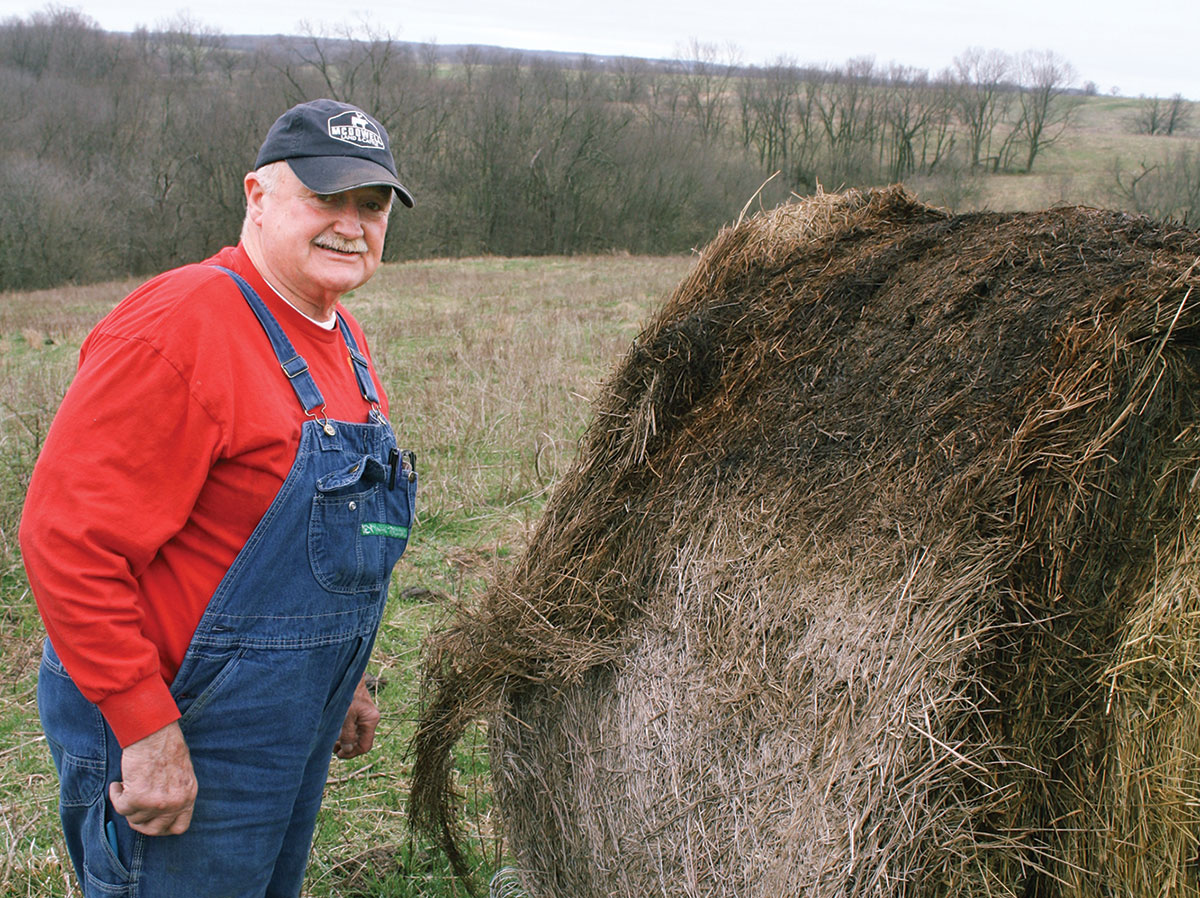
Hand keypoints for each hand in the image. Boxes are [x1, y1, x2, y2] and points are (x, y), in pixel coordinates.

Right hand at [109, 721, 196, 835]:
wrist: (154, 732)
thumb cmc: (166, 747)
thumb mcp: (181, 773)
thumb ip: (175, 793)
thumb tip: (160, 812)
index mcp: (189, 796)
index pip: (179, 827)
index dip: (162, 827)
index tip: (150, 820)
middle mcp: (175, 803)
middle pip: (154, 830)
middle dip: (140, 820)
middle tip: (133, 805)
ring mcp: (157, 802)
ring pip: (134, 818)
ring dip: (127, 804)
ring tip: (127, 785)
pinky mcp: (138, 798)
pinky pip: (120, 808)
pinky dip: (116, 796)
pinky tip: (119, 783)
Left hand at [333, 677, 379, 758]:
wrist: (347, 675)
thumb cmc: (346, 693)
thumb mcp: (345, 716)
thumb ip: (347, 734)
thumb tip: (347, 750)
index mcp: (371, 720)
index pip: (365, 746)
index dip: (352, 753)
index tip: (339, 754)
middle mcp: (371, 719)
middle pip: (361, 741)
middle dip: (347, 747)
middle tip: (333, 749)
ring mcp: (366, 715)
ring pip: (357, 735)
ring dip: (345, 740)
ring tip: (332, 742)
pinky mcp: (360, 711)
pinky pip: (355, 727)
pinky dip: (346, 732)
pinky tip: (336, 732)